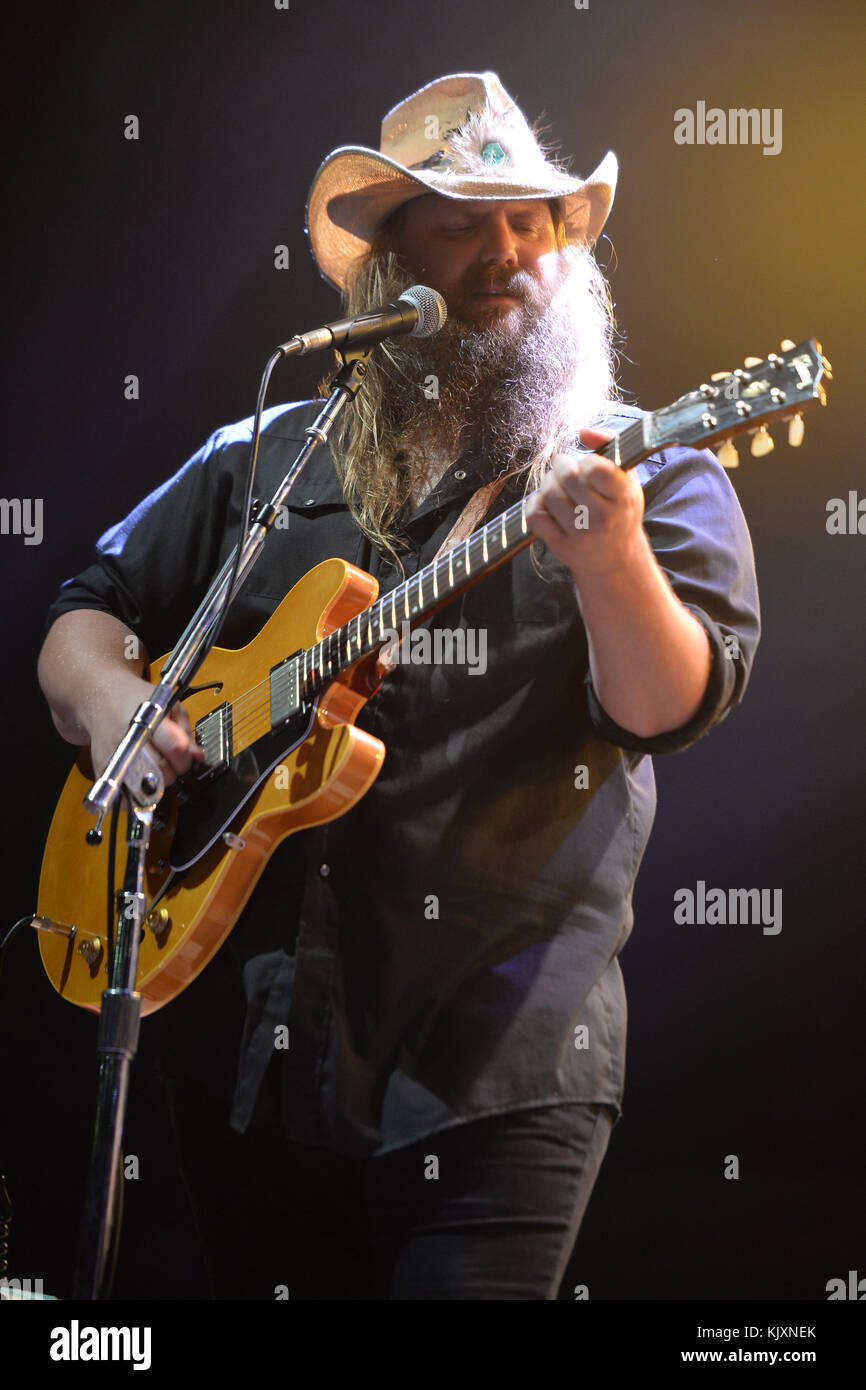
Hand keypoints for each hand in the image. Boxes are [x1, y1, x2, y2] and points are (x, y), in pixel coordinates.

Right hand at [86, 673, 205, 787]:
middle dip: (173, 770)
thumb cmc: (136, 701)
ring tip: (152, 762)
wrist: (103, 701)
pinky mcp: (102, 773)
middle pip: (163, 774)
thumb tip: (198, 757)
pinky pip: (125, 798)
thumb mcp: (169, 705)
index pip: (175, 748)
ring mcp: (113, 759)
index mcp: (147, 720)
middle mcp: (128, 741)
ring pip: (148, 789)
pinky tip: (138, 776)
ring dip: (156, 781)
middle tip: (168, 758)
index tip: (183, 754)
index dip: (185, 755)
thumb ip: (185, 732)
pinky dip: (136, 793)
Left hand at [524, 427, 646, 579]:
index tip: (589, 465)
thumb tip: (583, 430)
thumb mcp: (627, 479)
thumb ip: (611, 445)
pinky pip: (535, 515)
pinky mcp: (560, 546)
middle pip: (567, 477)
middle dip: (562, 465)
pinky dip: (536, 503)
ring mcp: (581, 534)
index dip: (587, 460)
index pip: (596, 468)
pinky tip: (549, 504)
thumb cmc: (620, 511)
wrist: (615, 560)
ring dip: (548, 482)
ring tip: (558, 485)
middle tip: (567, 469)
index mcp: (624, 497)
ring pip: (549, 494)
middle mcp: (604, 518)